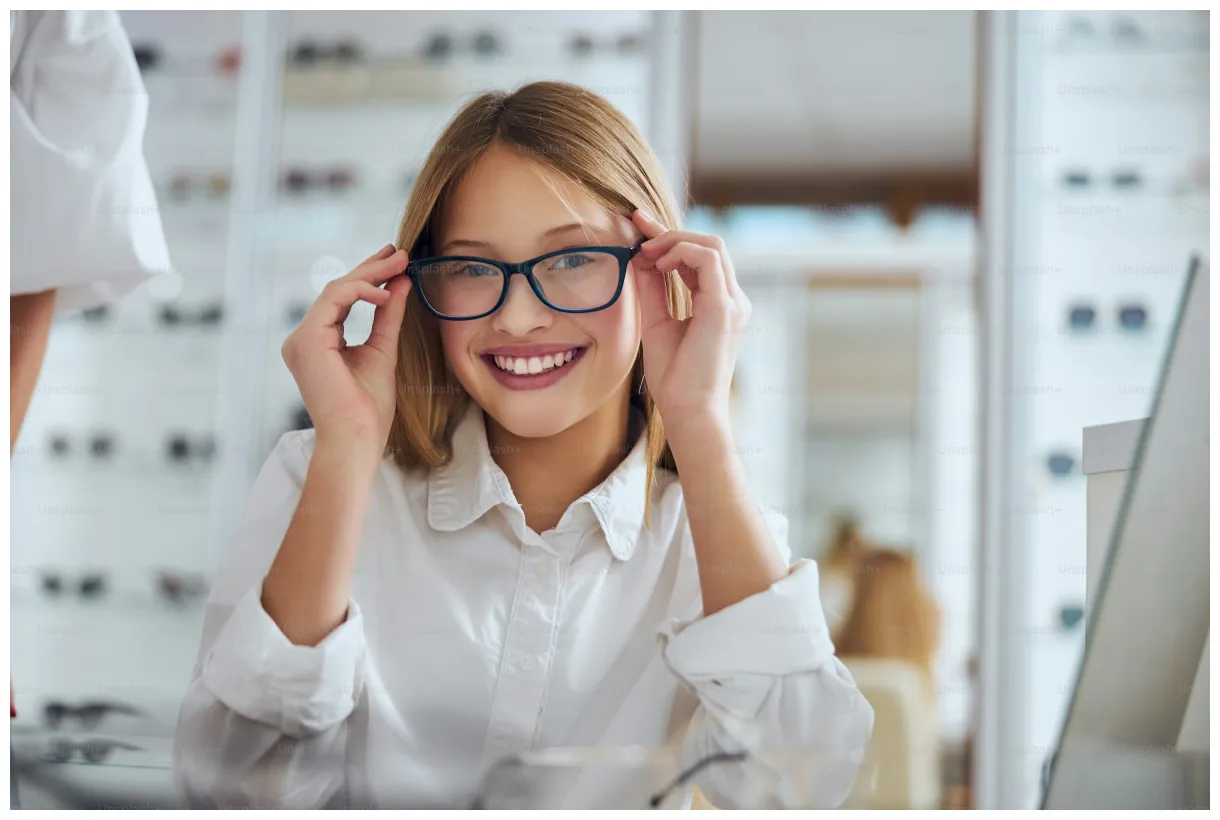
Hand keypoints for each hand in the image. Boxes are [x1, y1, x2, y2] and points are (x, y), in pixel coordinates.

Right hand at [280, 244, 411, 451]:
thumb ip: (388, 316)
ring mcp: (301, 339)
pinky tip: (386, 291)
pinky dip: (361, 291)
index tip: (394, 261)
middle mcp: (303, 339)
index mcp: (317, 343)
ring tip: (399, 264)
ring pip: (336, 290)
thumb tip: (401, 283)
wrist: (357, 437)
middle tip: (398, 252)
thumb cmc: (368, 408)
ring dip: (370, 273)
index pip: (342, 300)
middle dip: (370, 268)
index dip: (368, 276)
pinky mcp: (307, 340)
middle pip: (338, 290)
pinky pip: (334, 300)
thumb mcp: (382, 350)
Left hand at [630, 210, 749, 431]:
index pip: (700, 258)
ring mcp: (732, 302)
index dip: (670, 237)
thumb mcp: (657, 323)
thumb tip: (640, 259)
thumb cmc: (675, 377)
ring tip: (646, 253)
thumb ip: (653, 290)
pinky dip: (680, 253)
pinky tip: (657, 263)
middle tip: (637, 230)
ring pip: (711, 245)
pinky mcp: (725, 307)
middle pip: (709, 244)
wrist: (688, 411)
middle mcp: (732, 300)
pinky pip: (708, 259)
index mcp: (720, 304)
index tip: (639, 224)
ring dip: (674, 241)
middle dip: (670, 232)